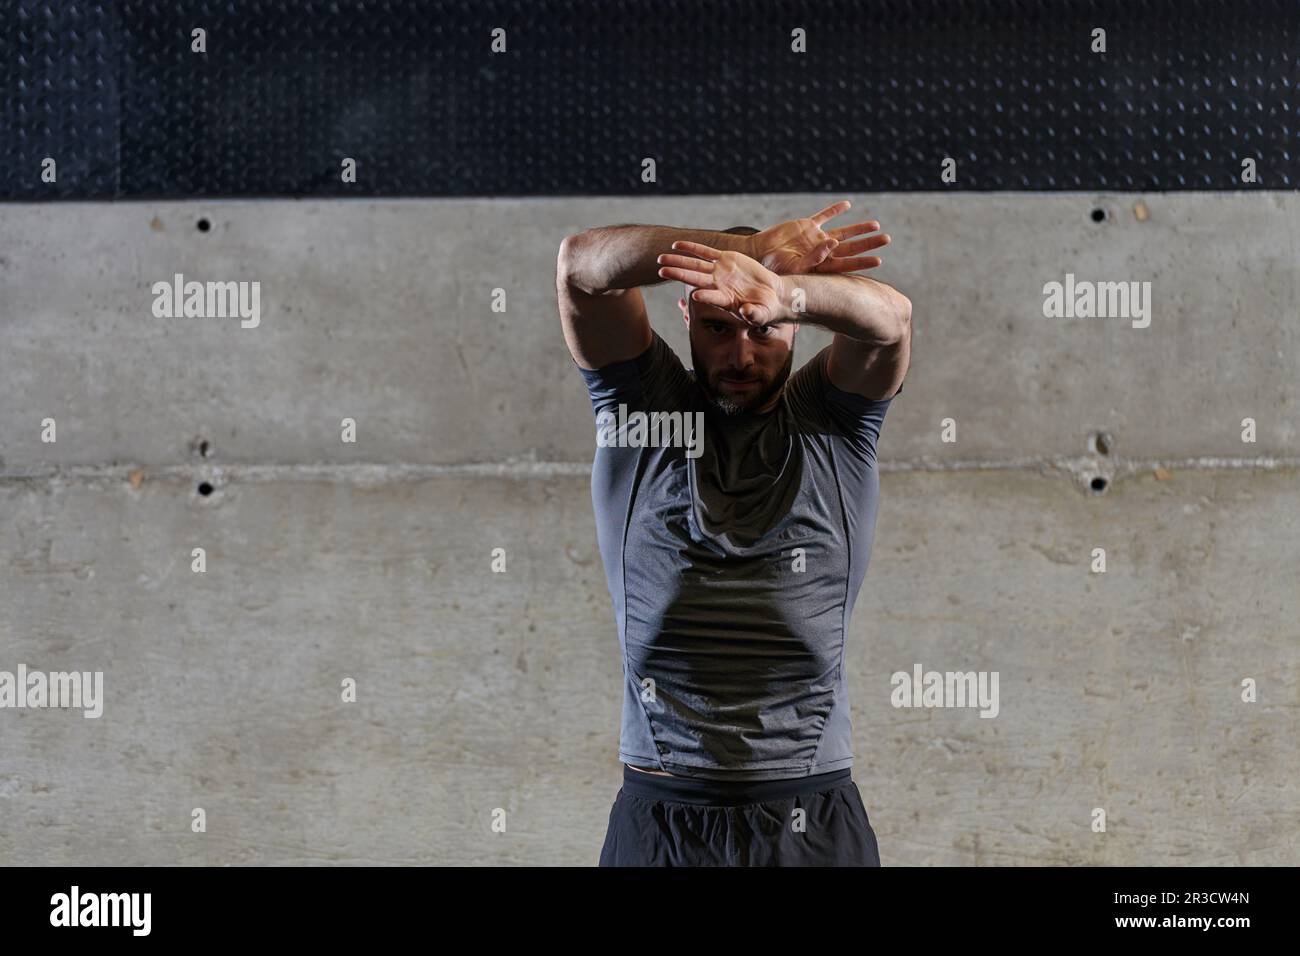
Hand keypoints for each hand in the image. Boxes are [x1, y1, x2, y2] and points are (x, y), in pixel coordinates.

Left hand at [657, 241, 789, 326]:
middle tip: (661, 271)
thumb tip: (745, 312)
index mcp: (726, 300)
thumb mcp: (762, 314)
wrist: (771, 295)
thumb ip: (753, 314)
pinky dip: (691, 247)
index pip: (713, 297)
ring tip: (661, 258)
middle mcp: (718, 285)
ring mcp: (720, 271)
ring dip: (678, 261)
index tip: (695, 294)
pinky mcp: (726, 259)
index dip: (705, 295)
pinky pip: (705, 252)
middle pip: (695, 279)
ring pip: (695, 264)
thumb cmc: (764, 309)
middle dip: (678, 274)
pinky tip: (676, 245)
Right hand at [749, 200, 891, 275]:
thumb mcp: (793, 266)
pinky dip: (834, 210)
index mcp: (820, 265)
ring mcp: (815, 238)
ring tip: (876, 225)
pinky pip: (823, 216)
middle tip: (887, 239)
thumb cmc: (773, 267)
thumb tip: (834, 245)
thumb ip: (813, 258)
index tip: (878, 260)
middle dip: (868, 243)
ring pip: (842, 231)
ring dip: (858, 229)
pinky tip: (847, 205)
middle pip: (850, 247)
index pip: (846, 263)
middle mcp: (821, 252)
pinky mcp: (805, 226)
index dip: (862, 262)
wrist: (757, 254)